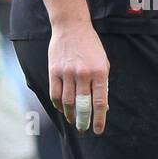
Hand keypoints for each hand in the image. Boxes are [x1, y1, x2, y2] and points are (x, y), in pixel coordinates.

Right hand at [49, 19, 109, 133]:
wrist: (71, 27)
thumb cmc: (91, 46)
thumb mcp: (103, 62)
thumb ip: (103, 83)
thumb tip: (102, 106)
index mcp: (99, 72)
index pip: (100, 102)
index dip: (99, 119)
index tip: (98, 131)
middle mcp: (83, 74)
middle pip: (83, 105)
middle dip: (84, 121)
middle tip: (84, 130)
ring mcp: (67, 72)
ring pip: (67, 102)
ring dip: (70, 115)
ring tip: (73, 121)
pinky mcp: (54, 71)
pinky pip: (55, 94)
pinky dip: (58, 105)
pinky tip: (62, 109)